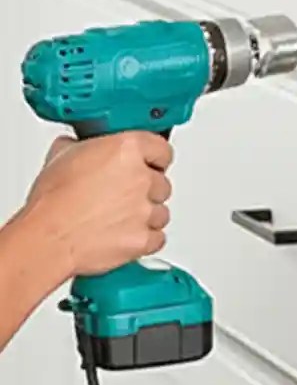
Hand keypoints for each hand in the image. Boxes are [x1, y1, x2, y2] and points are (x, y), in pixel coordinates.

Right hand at [20, 132, 172, 277]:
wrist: (46, 237)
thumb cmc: (52, 201)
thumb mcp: (60, 156)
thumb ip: (79, 146)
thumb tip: (78, 146)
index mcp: (127, 150)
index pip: (161, 149)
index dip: (154, 158)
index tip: (150, 163)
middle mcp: (142, 178)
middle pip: (162, 183)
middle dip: (145, 191)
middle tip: (120, 196)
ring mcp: (145, 210)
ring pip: (160, 211)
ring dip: (145, 215)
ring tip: (115, 218)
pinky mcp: (144, 238)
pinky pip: (156, 237)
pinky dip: (143, 239)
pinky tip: (121, 234)